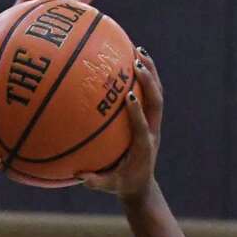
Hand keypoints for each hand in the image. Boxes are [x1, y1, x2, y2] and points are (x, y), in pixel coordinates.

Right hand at [79, 50, 160, 200]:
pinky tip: (133, 60)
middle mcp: (152, 130)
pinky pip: (150, 93)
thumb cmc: (121, 184)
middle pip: (156, 101)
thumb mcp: (109, 186)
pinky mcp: (150, 118)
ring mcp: (153, 122)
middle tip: (137, 63)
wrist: (141, 184)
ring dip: (151, 72)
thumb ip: (96, 182)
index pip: (142, 124)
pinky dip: (145, 76)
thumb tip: (79, 176)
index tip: (129, 95)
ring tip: (139, 50)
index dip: (137, 110)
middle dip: (149, 82)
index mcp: (143, 145)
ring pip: (157, 93)